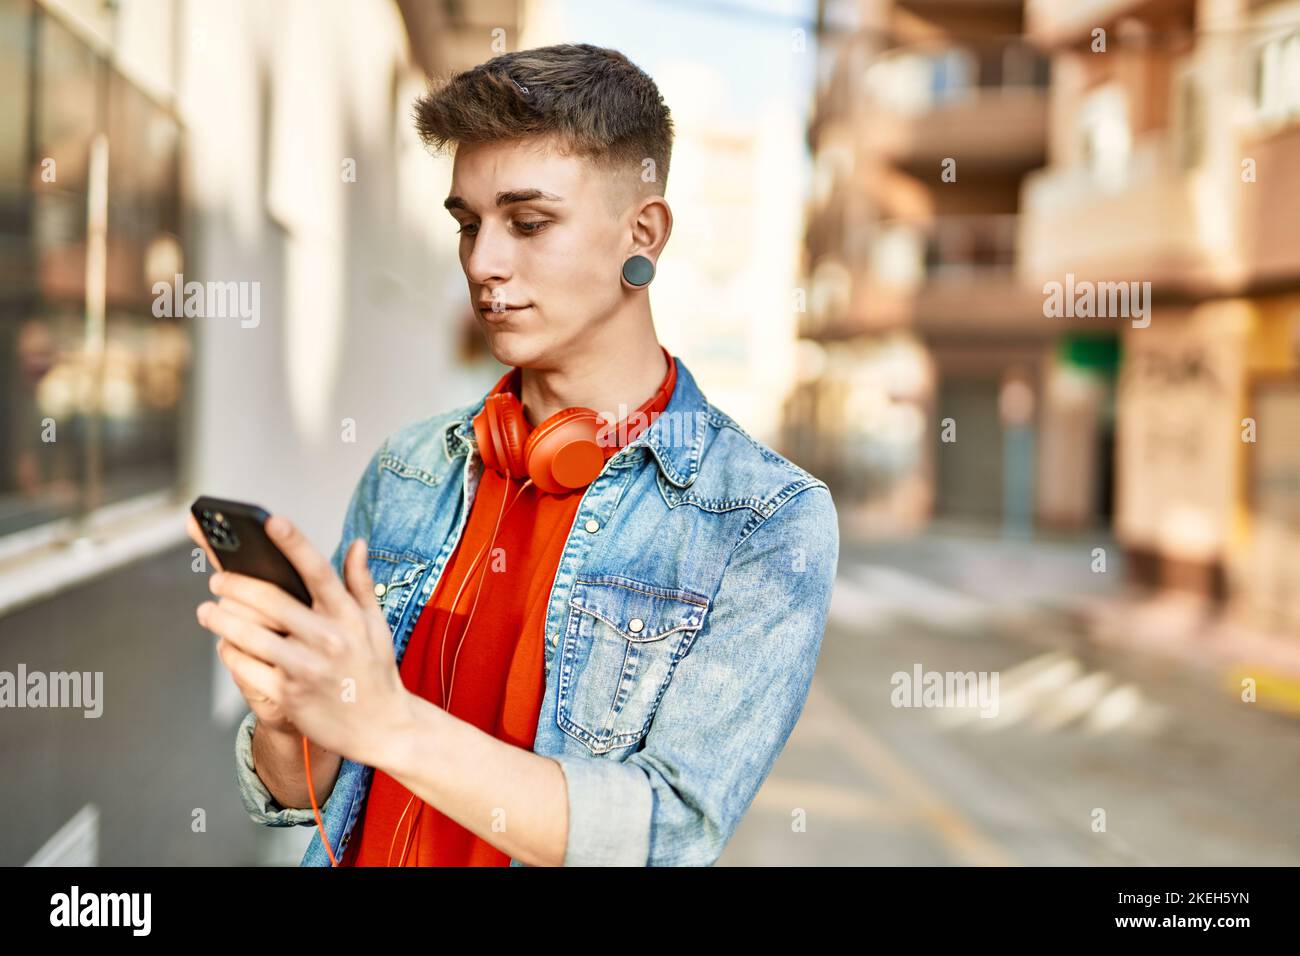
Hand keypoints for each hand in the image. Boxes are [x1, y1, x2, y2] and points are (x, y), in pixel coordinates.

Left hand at [191, 511, 411, 763]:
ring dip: (220, 618)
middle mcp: (327, 638)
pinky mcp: (288, 694)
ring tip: (208, 610)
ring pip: (248, 634)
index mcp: (348, 615)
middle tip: (217, 579)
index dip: (294, 543)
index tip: (271, 520)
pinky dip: (229, 652)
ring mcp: (305, 668)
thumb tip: (357, 543)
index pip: (319, 570)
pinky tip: (224, 645)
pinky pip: (245, 667)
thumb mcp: (375, 625)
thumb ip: (360, 583)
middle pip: (270, 600)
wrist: (382, 727)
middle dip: (235, 584)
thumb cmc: (375, 670)